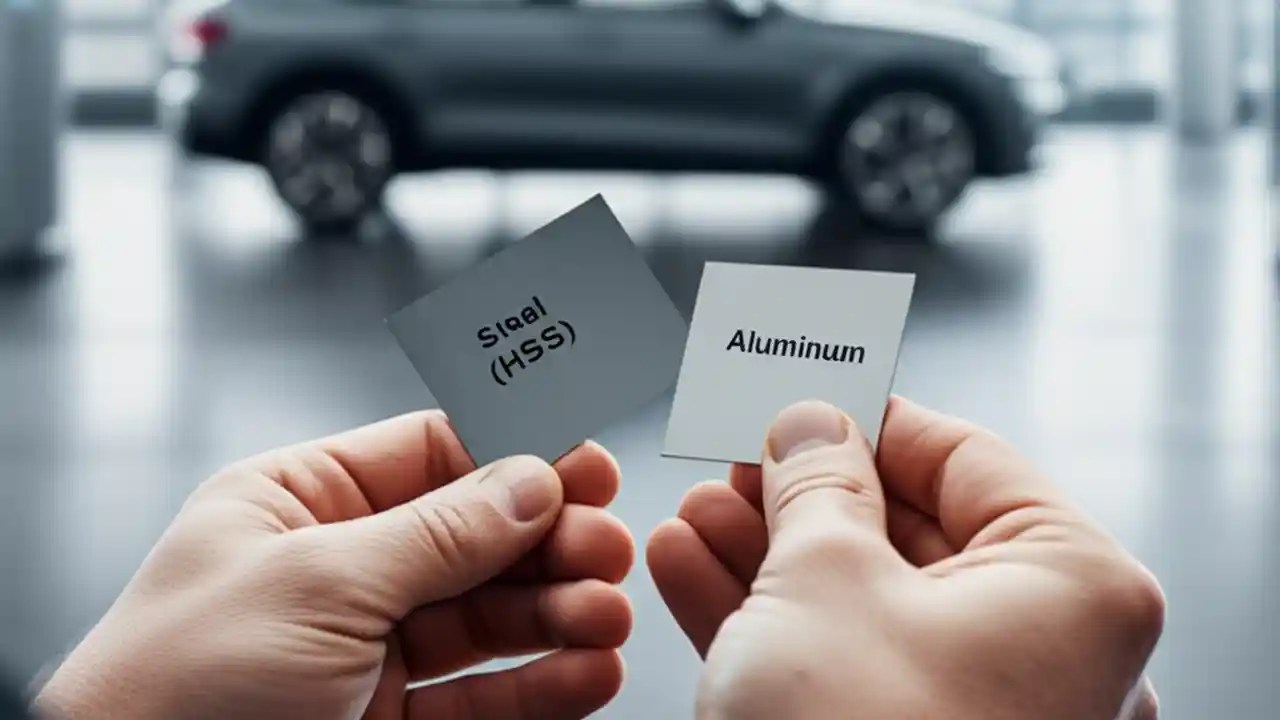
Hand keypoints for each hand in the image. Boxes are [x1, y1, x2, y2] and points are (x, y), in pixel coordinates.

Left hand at [37, 412, 633, 719]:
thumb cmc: (174, 686)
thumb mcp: (316, 583)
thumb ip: (437, 533)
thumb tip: (531, 478)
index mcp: (302, 503)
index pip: (432, 455)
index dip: (515, 455)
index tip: (588, 465)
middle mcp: (342, 569)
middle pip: (475, 538)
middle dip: (548, 542)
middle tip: (608, 549)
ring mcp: (368, 650)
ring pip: (489, 620)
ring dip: (558, 615)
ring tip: (606, 618)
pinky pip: (482, 696)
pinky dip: (541, 686)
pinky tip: (587, 674)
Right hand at [648, 398, 1163, 719]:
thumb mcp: (823, 577)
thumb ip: (816, 481)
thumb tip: (811, 421)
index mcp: (1073, 585)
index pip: (965, 456)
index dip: (866, 414)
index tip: (798, 390)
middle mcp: (1041, 648)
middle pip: (906, 529)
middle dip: (799, 491)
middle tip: (732, 453)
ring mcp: (974, 707)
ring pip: (859, 598)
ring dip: (764, 550)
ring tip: (692, 510)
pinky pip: (837, 660)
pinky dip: (764, 615)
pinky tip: (687, 566)